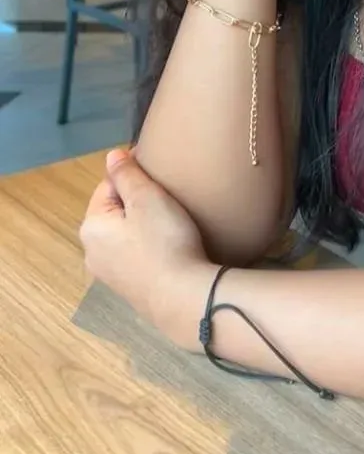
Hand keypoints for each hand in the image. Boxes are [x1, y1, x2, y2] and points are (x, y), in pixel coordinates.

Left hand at [80, 149, 216, 351]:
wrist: (182, 296)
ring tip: (169, 221)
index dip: (132, 174)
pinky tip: (166, 247)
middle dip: (135, 201)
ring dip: (141, 224)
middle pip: (113, 212)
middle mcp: (91, 252)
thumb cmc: (164, 241)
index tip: (159, 170)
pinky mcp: (126, 289)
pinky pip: (132, 255)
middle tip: (167, 197)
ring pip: (123, 235)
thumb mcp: (148, 199)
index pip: (107, 186)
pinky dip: (146, 245)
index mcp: (91, 227)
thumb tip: (111, 156)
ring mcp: (108, 274)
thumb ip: (127, 175)